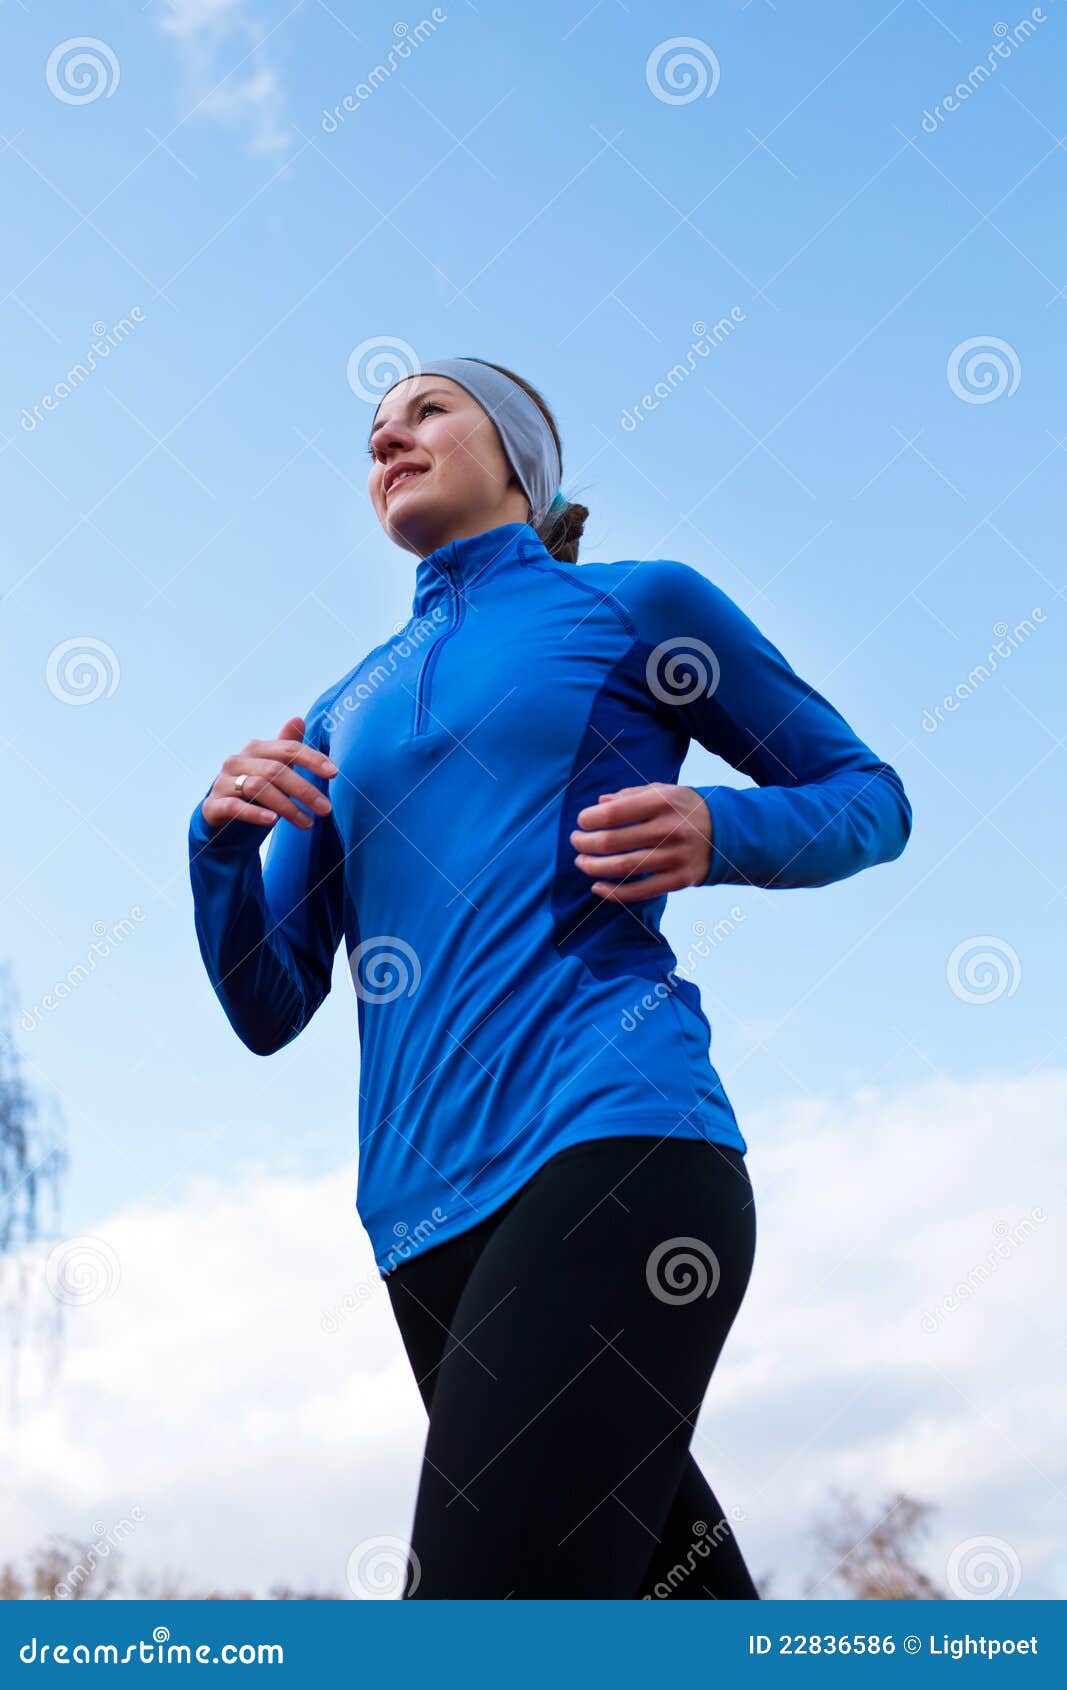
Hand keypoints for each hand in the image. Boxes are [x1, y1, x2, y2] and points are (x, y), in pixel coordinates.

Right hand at [201, 717, 338, 832]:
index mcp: (255, 750)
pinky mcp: (213, 805)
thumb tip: (298, 719)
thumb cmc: (253, 792)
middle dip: (304, 790)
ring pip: (258, 788)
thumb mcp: (273, 771)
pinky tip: (273, 821)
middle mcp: (237, 761)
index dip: (312, 759)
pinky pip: (234, 806)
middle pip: (276, 770)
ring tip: (308, 823)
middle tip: (326, 809)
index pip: (288, 748)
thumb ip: (286, 748)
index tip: (334, 772)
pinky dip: (255, 813)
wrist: (219, 818)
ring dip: (287, 807)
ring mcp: (222, 782)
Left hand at [570, 783, 711, 902]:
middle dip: (586, 843)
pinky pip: (641, 891)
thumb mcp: (664, 791)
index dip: (590, 819)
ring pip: (624, 868)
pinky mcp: (680, 880)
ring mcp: (676, 857)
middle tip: (576, 842)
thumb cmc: (686, 809)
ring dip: (595, 867)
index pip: (614, 813)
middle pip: (614, 842)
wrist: (729, 832)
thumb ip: (630, 796)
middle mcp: (670, 829)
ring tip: (581, 863)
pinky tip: (597, 887)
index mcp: (663, 802)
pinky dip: (614, 892)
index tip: (582, 822)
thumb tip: (599, 804)